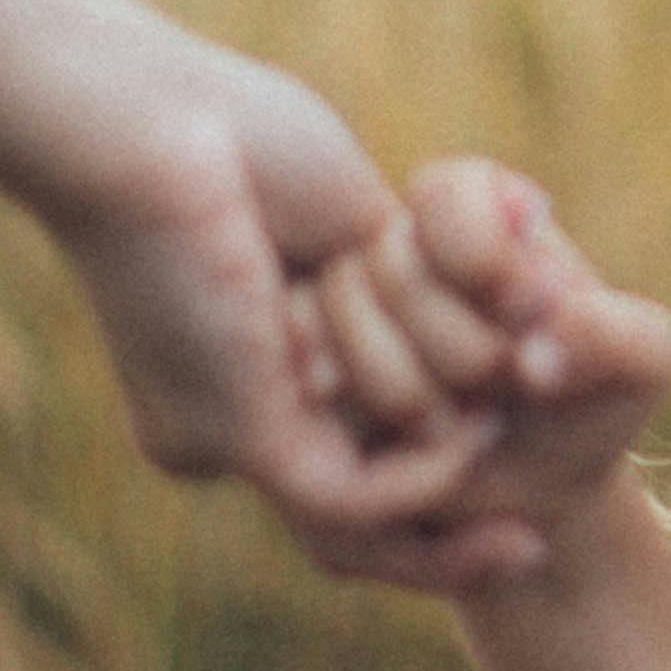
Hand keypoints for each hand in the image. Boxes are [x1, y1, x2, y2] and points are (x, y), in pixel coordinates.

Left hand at [39, 52, 554, 579]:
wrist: (140, 121)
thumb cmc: (229, 133)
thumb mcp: (344, 214)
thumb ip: (400, 275)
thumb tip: (479, 311)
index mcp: (230, 370)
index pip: (347, 447)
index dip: (427, 465)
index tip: (506, 454)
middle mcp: (219, 425)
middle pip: (358, 503)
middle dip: (443, 549)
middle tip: (530, 547)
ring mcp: (228, 441)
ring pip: (372, 499)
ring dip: (450, 450)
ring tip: (514, 447)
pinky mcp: (243, 440)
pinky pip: (359, 500)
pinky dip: (432, 472)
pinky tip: (481, 430)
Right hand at [287, 154, 670, 592]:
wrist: (526, 493)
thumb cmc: (587, 408)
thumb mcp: (639, 368)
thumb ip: (616, 338)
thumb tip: (537, 351)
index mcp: (487, 211)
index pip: (450, 195)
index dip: (483, 260)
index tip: (527, 321)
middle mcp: (407, 240)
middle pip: (389, 259)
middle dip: (449, 342)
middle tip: (495, 392)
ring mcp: (346, 294)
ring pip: (332, 308)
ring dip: (397, 386)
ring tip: (451, 431)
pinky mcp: (304, 351)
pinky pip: (293, 355)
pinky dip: (339, 401)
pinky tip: (385, 442)